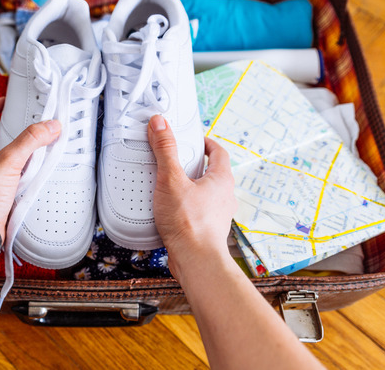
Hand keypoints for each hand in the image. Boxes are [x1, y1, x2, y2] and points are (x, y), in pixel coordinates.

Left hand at [0, 97, 60, 241]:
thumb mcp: (7, 162)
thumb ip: (29, 142)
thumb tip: (48, 126)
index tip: (3, 102)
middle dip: (10, 134)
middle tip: (25, 127)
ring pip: (4, 163)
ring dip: (19, 157)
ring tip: (35, 150)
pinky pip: (11, 181)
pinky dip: (23, 177)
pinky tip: (34, 177)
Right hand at [147, 114, 236, 279]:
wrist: (196, 260)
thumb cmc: (189, 223)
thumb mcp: (171, 179)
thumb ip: (165, 150)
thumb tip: (160, 124)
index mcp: (221, 180)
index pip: (218, 152)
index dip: (207, 143)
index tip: (195, 140)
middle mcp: (224, 196)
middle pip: (212, 172)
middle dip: (195, 165)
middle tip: (177, 160)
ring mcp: (218, 214)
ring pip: (206, 193)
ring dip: (191, 187)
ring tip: (170, 186)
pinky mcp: (207, 229)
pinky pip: (198, 211)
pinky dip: (186, 207)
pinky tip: (169, 210)